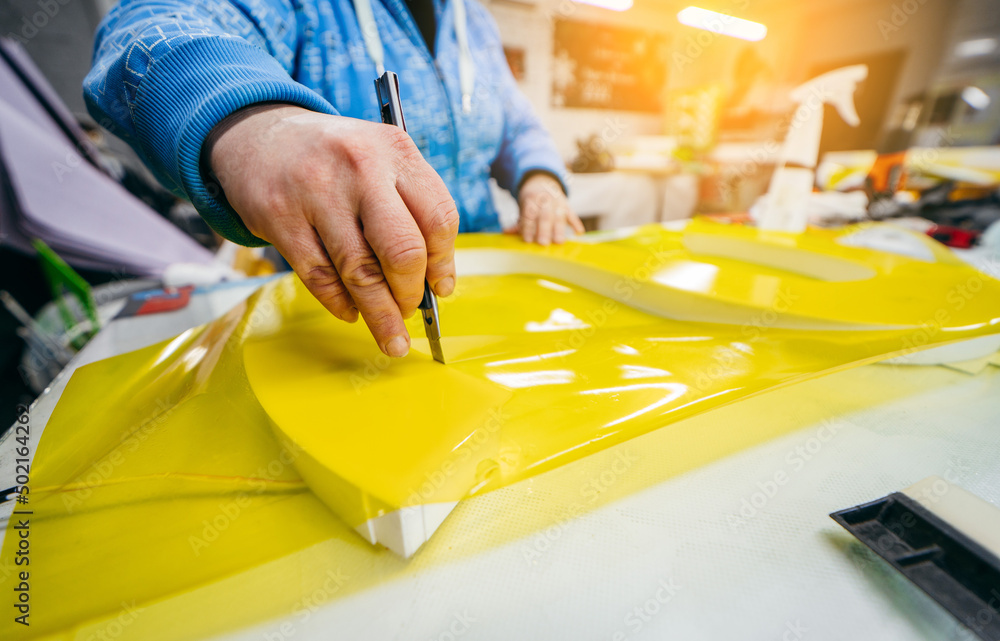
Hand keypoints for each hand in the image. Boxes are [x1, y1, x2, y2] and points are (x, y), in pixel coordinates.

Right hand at [206, 104, 459, 357]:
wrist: (259, 135)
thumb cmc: (334, 159)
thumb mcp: (381, 159)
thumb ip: (412, 207)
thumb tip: (436, 280)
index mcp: (395, 151)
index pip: (438, 218)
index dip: (444, 263)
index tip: (441, 288)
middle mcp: (360, 167)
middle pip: (403, 250)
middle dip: (410, 293)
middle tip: (410, 311)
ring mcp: (317, 192)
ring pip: (360, 272)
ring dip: (379, 314)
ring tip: (390, 336)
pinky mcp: (280, 217)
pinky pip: (319, 276)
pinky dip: (339, 303)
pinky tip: (350, 312)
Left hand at [516, 173, 583, 244]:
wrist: (542, 181)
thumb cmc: (531, 200)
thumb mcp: (523, 207)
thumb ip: (518, 222)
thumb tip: (506, 233)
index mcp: (531, 200)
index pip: (529, 215)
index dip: (528, 227)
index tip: (528, 239)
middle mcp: (545, 200)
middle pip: (545, 216)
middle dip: (544, 230)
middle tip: (543, 243)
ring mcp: (557, 202)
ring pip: (559, 216)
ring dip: (559, 229)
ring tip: (559, 242)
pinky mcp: (567, 205)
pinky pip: (572, 214)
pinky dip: (576, 223)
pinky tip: (579, 233)